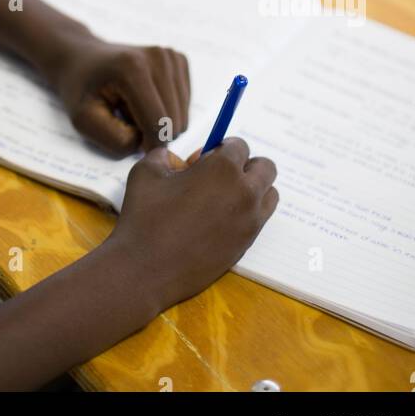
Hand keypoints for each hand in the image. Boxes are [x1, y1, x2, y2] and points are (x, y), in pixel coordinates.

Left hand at [50, 33, 189, 154]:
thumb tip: (150, 142)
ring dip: (159, 123)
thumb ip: (116, 140)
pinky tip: (145, 100)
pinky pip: (185, 106)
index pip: (158, 124)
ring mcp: (171, 56)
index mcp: (133, 68)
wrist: (84, 60)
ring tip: (132, 108)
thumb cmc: (81, 91)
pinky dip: (166, 110)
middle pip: (175, 122)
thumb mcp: (84, 120)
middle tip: (125, 120)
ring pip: (183, 117)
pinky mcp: (179, 60)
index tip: (128, 142)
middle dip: (152, 133)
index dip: (147, 145)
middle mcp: (159, 57)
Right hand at [108, 137, 278, 314]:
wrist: (147, 269)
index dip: (220, 148)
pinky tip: (217, 221)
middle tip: (217, 176)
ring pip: (269, 195)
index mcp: (223, 168)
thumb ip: (166, 156)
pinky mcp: (247, 245)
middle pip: (265, 167)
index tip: (201, 160)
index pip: (240, 146)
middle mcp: (245, 192)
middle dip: (245, 165)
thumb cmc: (145, 216)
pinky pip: (259, 220)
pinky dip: (247, 214)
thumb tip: (176, 161)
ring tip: (222, 198)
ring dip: (252, 189)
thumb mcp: (146, 171)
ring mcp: (250, 222)